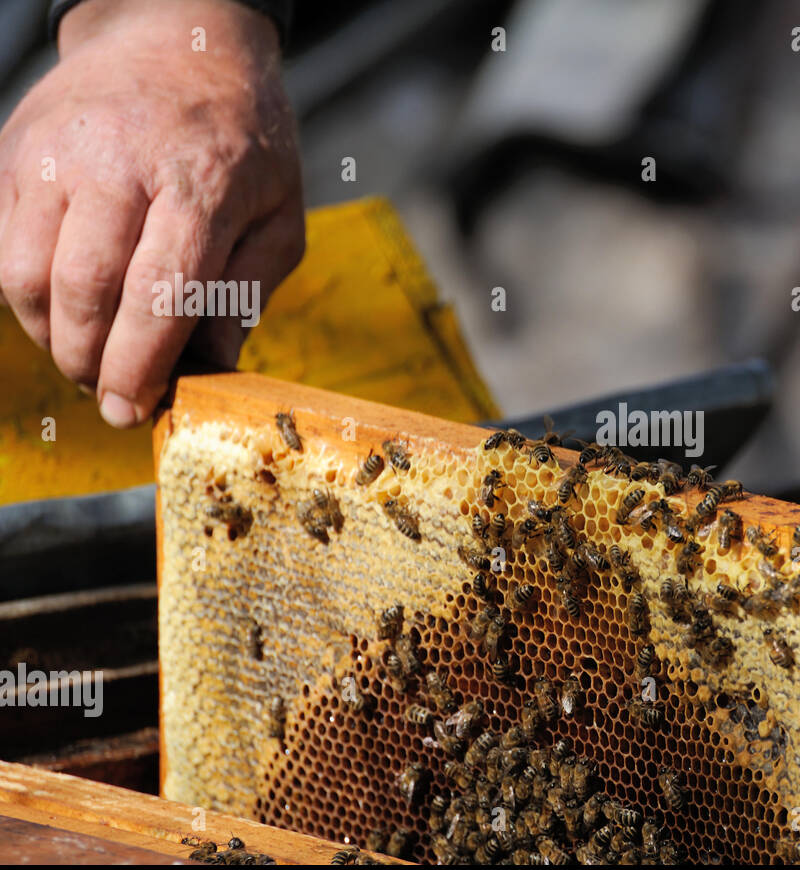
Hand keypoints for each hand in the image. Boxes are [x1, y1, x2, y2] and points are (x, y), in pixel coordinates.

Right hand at [0, 0, 303, 426]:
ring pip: (29, 276)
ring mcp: (58, 155)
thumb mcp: (279, 214)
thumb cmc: (243, 139)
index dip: (140, 363)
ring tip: (88, 358)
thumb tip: (212, 369)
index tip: (131, 409)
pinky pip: (5, 248)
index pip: (161, 291)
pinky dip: (29, 298)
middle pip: (85, 290)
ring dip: (54, 338)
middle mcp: (120, 164)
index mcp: (202, 182)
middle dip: (91, 362)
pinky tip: (66, 309)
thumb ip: (246, 293)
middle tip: (109, 393)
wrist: (176, 37)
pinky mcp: (17, 153)